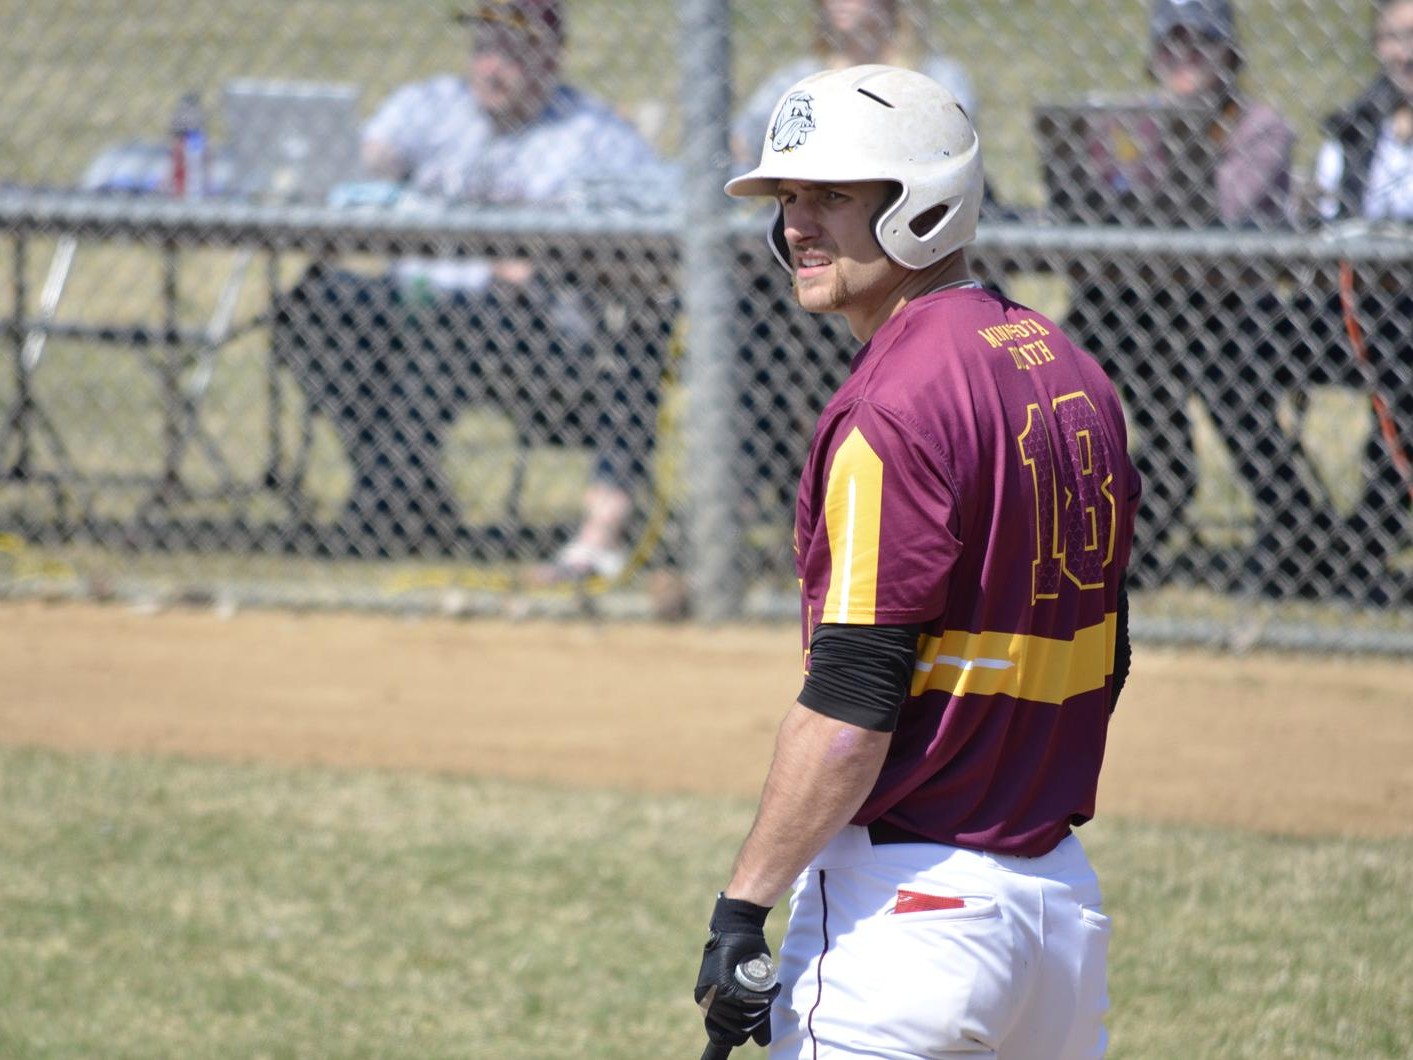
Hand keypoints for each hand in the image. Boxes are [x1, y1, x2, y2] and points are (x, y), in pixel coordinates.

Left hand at [694, 893, 779, 1050]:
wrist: (738, 928)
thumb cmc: (745, 955)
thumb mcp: (751, 989)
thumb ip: (754, 1015)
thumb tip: (762, 1044)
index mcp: (709, 1003)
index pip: (719, 1037)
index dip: (733, 1041)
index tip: (740, 1036)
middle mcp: (706, 1001)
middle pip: (735, 1030)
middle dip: (754, 1022)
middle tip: (765, 1004)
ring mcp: (712, 993)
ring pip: (741, 1017)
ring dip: (759, 1009)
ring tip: (767, 993)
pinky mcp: (721, 984)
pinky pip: (743, 1003)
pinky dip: (758, 999)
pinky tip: (765, 991)